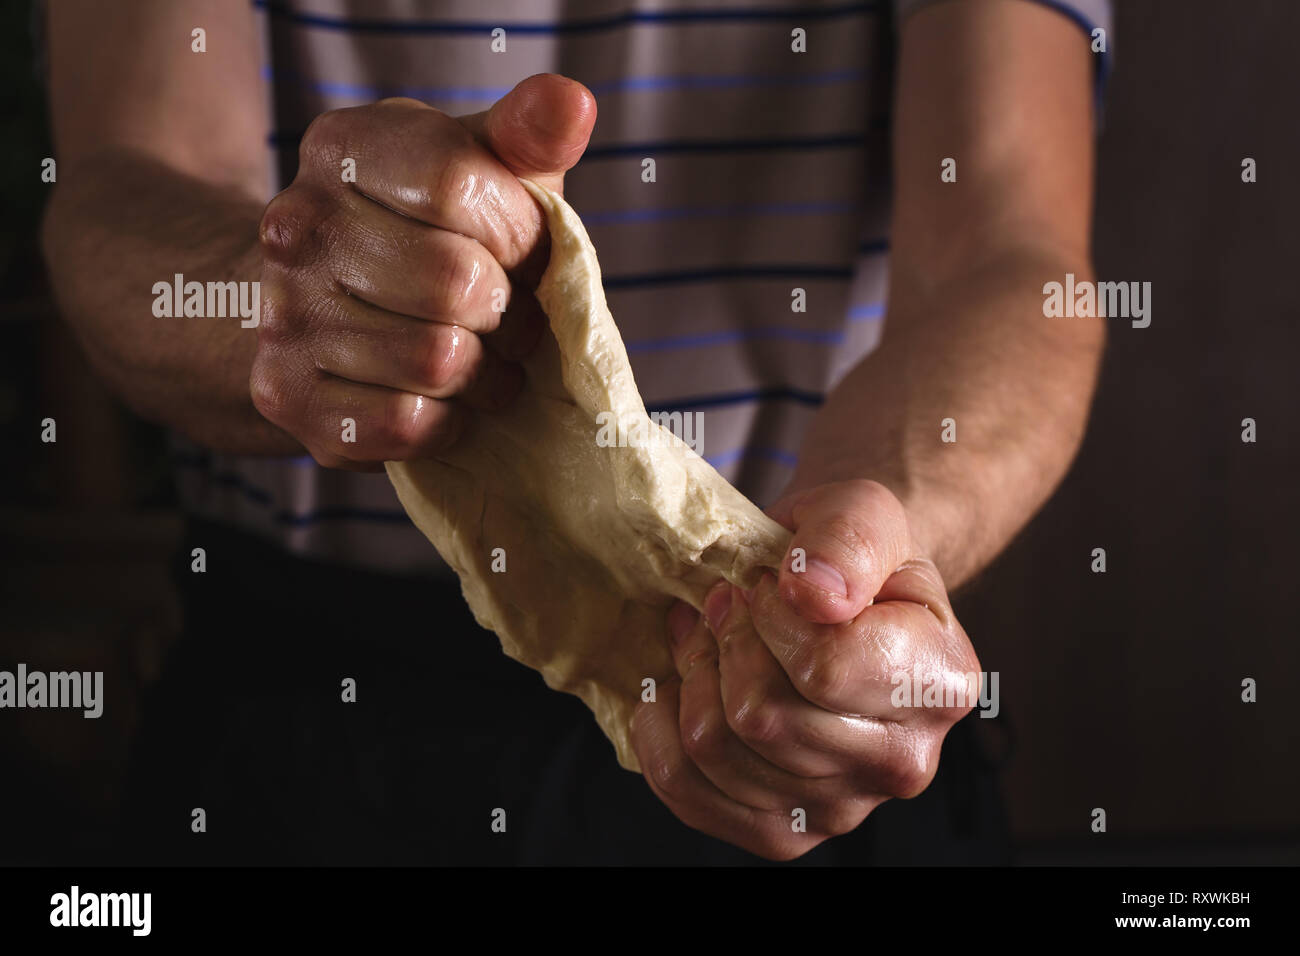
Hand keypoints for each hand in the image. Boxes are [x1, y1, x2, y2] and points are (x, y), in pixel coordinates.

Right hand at [250, 74, 595, 468]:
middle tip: (505, 315)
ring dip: (486, 373)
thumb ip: (529, 133)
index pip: (462, 186)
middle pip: (456, 283)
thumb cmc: (437, 231)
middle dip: (509, 311)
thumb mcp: (484, 166)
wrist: (333, 304)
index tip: (519, 249)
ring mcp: (282, 314)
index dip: (518, 234)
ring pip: (438, 362)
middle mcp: (297, 226)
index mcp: (344, 147)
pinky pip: (406, 425)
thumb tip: (572, 104)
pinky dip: (448, 421)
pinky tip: (444, 398)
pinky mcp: (286, 397)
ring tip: (482, 357)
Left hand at [630, 479, 982, 858]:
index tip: (764, 582)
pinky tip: (680, 683)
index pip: (822, 669)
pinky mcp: (783, 831)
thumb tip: (816, 597)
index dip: (768, 614)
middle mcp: (903, 763)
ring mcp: (842, 808)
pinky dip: (662, 729)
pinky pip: (685, 791)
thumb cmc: (850, 555)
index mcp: (940, 685)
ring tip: (709, 634)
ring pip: (718, 750)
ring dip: (693, 674)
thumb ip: (849, 540)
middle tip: (727, 600)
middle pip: (763, 717)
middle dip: (726, 640)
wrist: (839, 597)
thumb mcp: (863, 511)